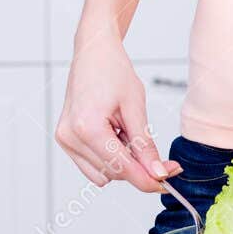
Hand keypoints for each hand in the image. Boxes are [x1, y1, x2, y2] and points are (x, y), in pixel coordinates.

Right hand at [55, 38, 182, 192]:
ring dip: (122, 162)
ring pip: (103, 174)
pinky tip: (114, 135)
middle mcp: (71, 137)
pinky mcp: (65, 140)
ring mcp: (64, 140)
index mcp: (87, 128)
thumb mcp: (135, 107)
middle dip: (139, 168)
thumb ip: (145, 145)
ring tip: (127, 132)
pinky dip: (109, 157)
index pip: (122, 168)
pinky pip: (92, 165)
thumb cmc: (113, 70)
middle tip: (161, 157)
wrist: (93, 51)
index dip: (148, 179)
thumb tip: (159, 173)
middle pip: (114, 174)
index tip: (168, 182)